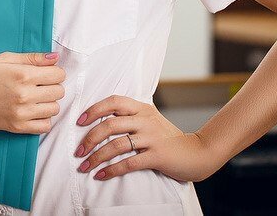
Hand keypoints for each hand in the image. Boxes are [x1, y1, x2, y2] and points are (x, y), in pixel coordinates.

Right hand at [0, 52, 64, 133]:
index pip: (58, 75)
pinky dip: (43, 118)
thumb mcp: (5, 59)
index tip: (45, 73)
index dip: (54, 72)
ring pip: (55, 109)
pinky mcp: (18, 126)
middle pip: (59, 92)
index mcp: (23, 75)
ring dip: (48, 102)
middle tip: (39, 85)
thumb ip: (32, 58)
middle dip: (52, 86)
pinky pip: (46, 126)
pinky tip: (33, 111)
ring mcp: (22, 113)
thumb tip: (56, 58)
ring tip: (35, 98)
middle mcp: (25, 95)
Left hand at [75, 95, 222, 181]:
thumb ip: (130, 117)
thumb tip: (99, 121)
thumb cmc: (168, 138)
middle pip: (110, 125)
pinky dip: (112, 170)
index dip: (94, 110)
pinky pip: (129, 163)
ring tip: (84, 166)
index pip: (113, 102)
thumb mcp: (150, 120)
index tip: (79, 122)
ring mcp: (152, 138)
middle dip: (89, 138)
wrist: (198, 152)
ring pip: (116, 145)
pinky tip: (101, 175)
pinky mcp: (158, 156)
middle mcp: (146, 120)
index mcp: (142, 108)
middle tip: (78, 151)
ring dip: (96, 157)